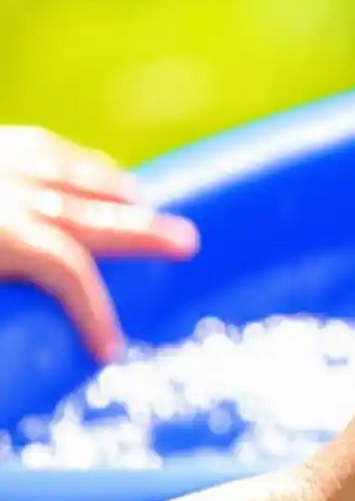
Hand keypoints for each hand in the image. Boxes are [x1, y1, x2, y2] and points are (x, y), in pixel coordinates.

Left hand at [0, 127, 198, 361]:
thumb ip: (11, 293)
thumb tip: (34, 347)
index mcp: (3, 231)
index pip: (68, 269)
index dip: (95, 311)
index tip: (109, 351)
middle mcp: (10, 187)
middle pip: (93, 213)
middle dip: (145, 233)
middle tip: (189, 244)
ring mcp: (1, 156)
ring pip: (74, 172)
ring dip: (118, 191)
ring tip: (145, 206)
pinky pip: (45, 148)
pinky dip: (80, 165)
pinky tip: (92, 172)